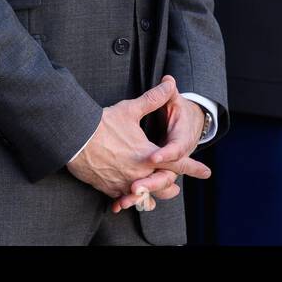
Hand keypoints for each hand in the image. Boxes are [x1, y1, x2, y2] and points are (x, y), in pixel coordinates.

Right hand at [65, 76, 209, 209]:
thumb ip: (153, 98)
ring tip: (156, 193)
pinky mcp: (108, 189)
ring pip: (145, 196)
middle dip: (171, 185)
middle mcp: (138, 173)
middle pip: (163, 185)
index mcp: (147, 154)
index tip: (206, 172)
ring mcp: (123, 183)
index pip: (177, 163)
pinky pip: (125, 198)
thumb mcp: (130, 109)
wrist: (74, 139)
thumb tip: (170, 83)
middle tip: (176, 187)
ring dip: (153, 193)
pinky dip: (131, 197)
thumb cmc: (102, 124)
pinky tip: (131, 196)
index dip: (193, 167)